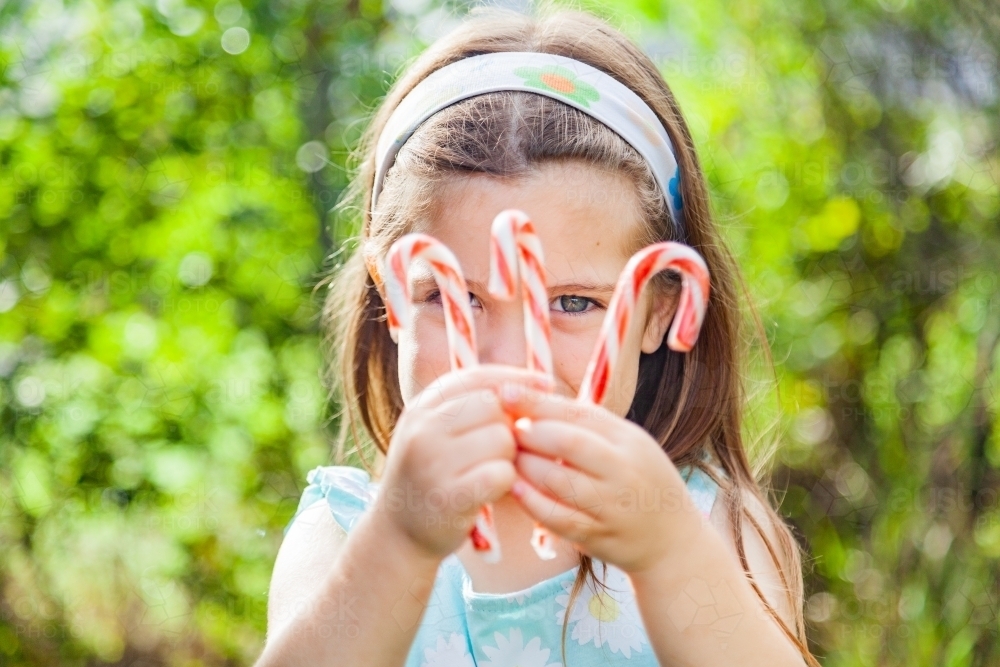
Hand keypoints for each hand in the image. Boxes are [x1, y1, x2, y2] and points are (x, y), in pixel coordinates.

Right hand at [372, 365, 554, 561]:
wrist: (398, 534)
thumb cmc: (433, 476)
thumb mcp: (438, 432)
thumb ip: (474, 406)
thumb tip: (539, 384)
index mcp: (421, 408)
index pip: (477, 377)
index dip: (515, 378)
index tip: (546, 385)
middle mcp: (422, 430)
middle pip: (494, 406)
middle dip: (508, 426)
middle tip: (498, 451)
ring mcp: (433, 463)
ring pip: (502, 439)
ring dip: (508, 457)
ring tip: (489, 472)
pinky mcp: (450, 496)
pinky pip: (502, 473)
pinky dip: (506, 482)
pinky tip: (491, 491)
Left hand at [500, 383, 704, 573]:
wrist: (673, 542)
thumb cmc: (639, 482)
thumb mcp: (627, 445)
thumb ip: (588, 426)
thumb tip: (533, 400)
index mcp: (629, 439)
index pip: (579, 412)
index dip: (538, 402)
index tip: (506, 393)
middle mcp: (623, 469)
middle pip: (568, 442)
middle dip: (530, 433)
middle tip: (505, 430)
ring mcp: (611, 505)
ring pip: (558, 480)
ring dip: (525, 466)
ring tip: (505, 459)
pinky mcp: (599, 535)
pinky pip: (559, 518)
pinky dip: (533, 502)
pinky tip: (514, 489)